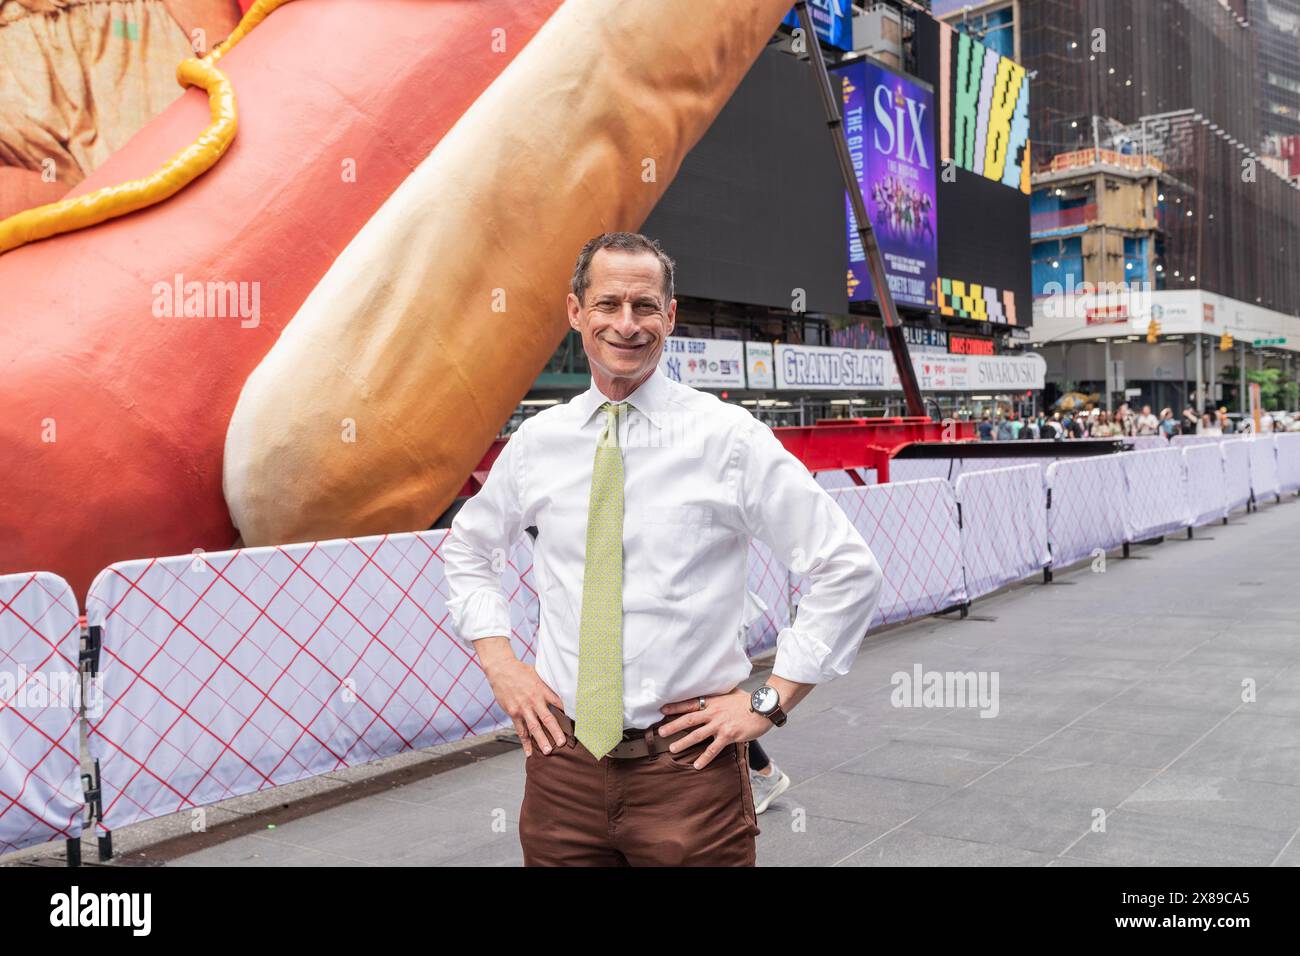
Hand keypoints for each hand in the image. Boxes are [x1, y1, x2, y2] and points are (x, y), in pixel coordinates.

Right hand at [476, 638, 565, 756]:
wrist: (501, 670)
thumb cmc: (521, 671)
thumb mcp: (538, 674)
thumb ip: (548, 685)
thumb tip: (562, 689)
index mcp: (542, 690)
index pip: (558, 703)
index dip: (568, 713)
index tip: (575, 724)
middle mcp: (533, 701)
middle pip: (547, 719)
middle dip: (555, 732)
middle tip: (562, 743)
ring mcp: (522, 709)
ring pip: (534, 728)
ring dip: (541, 740)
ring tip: (548, 751)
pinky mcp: (513, 713)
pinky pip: (520, 730)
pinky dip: (525, 742)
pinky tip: (529, 752)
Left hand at [657, 688, 771, 769]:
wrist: (763, 707)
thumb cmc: (748, 700)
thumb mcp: (731, 693)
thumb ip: (720, 696)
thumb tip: (714, 694)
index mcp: (713, 701)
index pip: (690, 704)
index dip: (675, 707)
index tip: (662, 710)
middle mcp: (713, 712)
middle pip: (689, 719)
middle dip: (673, 726)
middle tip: (660, 732)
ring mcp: (720, 724)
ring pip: (697, 735)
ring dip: (684, 742)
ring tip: (673, 748)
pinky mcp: (728, 735)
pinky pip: (713, 749)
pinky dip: (704, 758)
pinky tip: (697, 765)